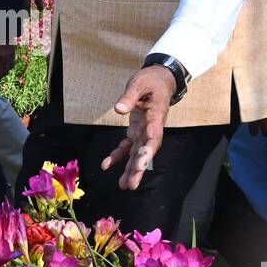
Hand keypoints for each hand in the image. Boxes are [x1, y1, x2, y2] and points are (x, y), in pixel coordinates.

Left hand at [101, 65, 175, 190]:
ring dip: (130, 170)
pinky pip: (127, 146)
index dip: (147, 152)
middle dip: (138, 169)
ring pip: (136, 153)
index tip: (141, 165)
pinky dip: (117, 156)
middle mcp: (151, 128)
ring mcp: (144, 131)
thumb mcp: (139, 83)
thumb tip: (119, 110)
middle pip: (145, 152)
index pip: (154, 137)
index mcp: (155, 116)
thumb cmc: (151, 80)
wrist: (159, 80)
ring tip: (124, 185)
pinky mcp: (136, 131)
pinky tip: (106, 165)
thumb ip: (129, 96)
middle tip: (131, 185)